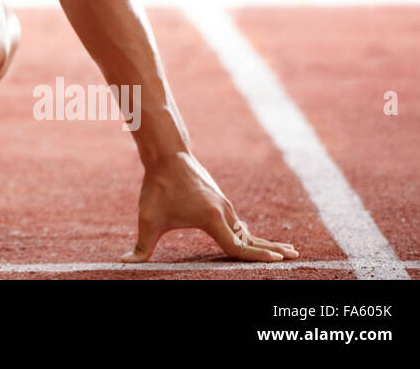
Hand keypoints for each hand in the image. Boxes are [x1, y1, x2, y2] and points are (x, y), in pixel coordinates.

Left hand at [121, 151, 298, 262]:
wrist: (168, 156)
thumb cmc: (157, 188)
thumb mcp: (148, 218)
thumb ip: (141, 246)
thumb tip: (123, 264)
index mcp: (212, 219)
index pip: (238, 246)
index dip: (257, 256)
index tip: (279, 261)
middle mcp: (224, 213)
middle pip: (250, 238)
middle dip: (272, 249)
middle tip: (296, 257)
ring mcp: (224, 206)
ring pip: (245, 230)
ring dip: (263, 242)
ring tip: (284, 251)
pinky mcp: (220, 201)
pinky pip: (237, 222)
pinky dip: (248, 233)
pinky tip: (251, 238)